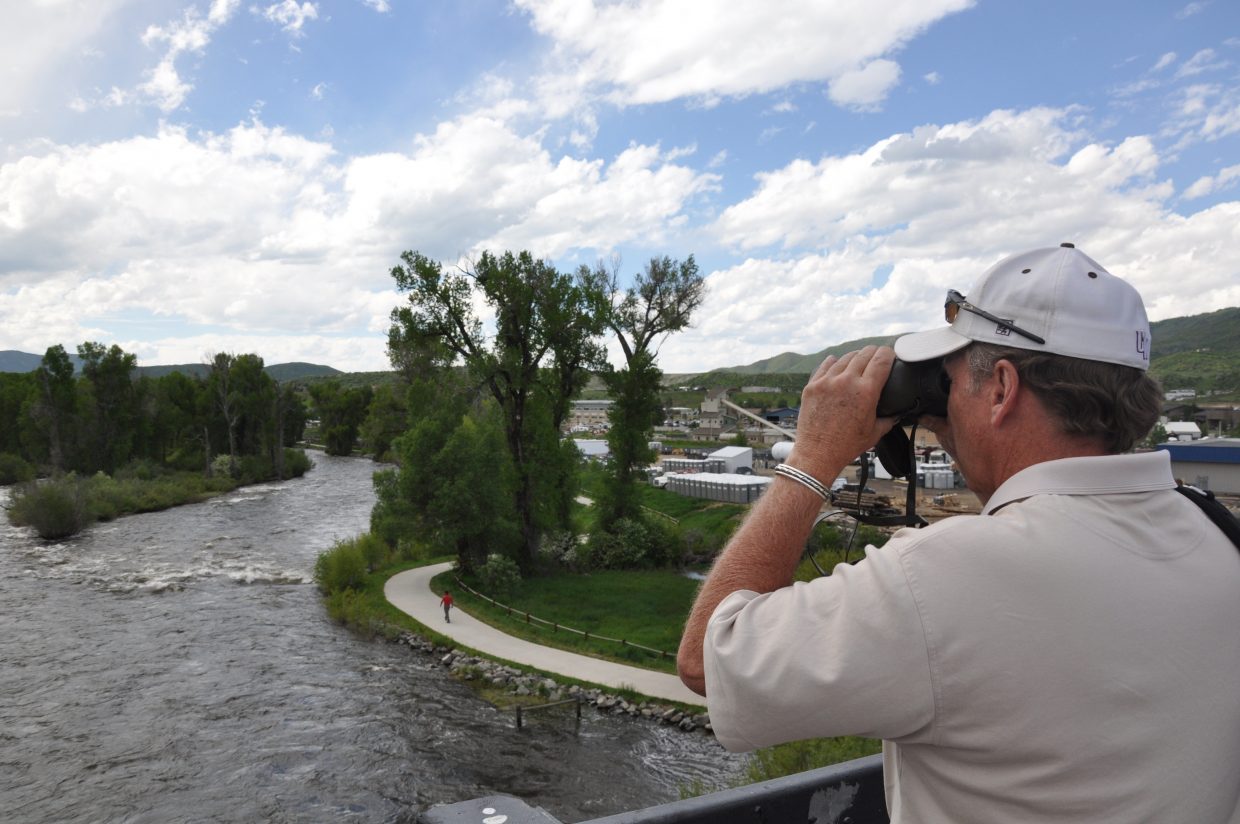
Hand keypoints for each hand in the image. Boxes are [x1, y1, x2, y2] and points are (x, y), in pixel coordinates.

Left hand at [788, 346, 897, 480]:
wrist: (817, 453)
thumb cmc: (846, 446)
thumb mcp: (875, 433)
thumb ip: (889, 419)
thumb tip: (898, 413)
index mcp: (866, 392)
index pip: (881, 360)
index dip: (889, 353)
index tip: (891, 354)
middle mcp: (846, 382)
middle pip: (864, 354)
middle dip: (874, 352)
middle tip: (877, 355)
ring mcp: (827, 382)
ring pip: (845, 358)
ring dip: (855, 356)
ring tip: (859, 359)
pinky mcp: (812, 386)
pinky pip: (825, 366)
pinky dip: (834, 362)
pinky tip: (837, 361)